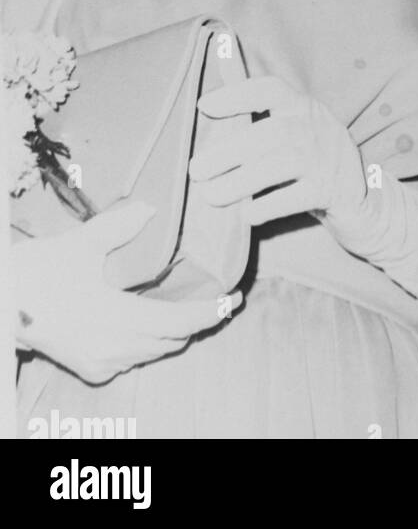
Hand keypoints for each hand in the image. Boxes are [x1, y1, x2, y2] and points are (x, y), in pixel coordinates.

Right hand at [13, 202, 242, 385]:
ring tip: (189, 303)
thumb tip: (152, 209)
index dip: (212, 311)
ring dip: (174, 331)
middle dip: (198, 320)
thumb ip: (121, 226)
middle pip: (173, 340)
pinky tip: (151, 317)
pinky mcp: (91, 368)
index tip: (234, 297)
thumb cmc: (41, 274)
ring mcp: (103, 363)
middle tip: (217, 297)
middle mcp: (115, 349)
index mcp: (118, 320)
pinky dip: (149, 340)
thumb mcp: (82, 244)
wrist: (3, 303)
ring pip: (155, 351)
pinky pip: (134, 357)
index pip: (180, 322)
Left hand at [192, 76, 368, 237]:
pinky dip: (266, 206)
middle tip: (197, 169)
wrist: (364, 202)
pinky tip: (247, 215)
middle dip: (229, 150)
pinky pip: (294, 198)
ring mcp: (328, 159)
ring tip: (211, 196)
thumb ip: (264, 132)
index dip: (237, 94)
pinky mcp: (333, 191)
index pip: (271, 90)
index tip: (205, 106)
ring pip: (279, 164)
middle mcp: (318, 127)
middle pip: (270, 133)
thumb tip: (209, 145)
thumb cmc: (316, 167)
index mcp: (305, 107)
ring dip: (240, 181)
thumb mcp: (299, 137)